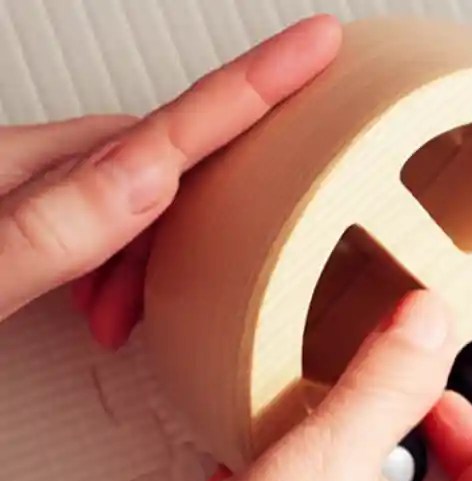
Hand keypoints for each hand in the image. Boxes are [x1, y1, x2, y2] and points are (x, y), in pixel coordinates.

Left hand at [0, 14, 341, 348]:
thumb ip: (48, 229)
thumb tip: (152, 178)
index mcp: (11, 166)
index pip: (160, 129)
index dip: (253, 87)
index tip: (317, 45)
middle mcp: (16, 172)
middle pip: (154, 165)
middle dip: (204, 218)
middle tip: (226, 273)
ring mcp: (10, 200)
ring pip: (123, 200)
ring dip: (149, 257)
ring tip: (122, 321)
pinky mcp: (11, 237)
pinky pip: (87, 224)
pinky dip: (111, 264)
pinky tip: (97, 305)